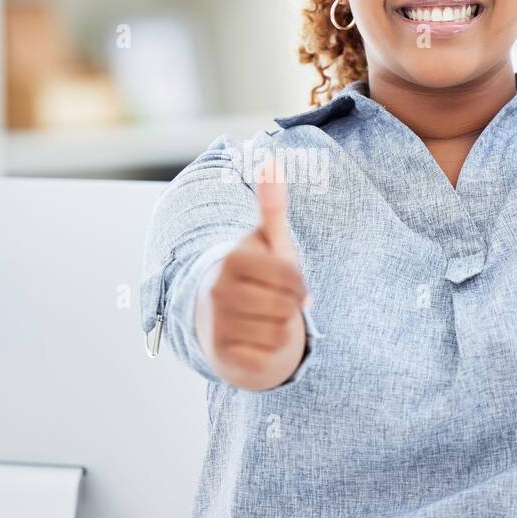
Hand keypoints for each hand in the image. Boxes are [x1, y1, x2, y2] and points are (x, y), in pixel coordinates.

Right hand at [201, 159, 309, 388]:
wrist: (222, 319)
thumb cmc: (255, 275)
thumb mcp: (266, 241)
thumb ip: (271, 205)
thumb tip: (270, 158)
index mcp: (233, 259)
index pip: (291, 276)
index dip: (299, 283)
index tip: (290, 283)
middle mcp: (218, 290)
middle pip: (286, 306)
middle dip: (290, 307)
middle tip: (275, 304)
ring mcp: (217, 324)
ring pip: (279, 333)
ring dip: (281, 330)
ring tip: (265, 321)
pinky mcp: (221, 354)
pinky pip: (268, 358)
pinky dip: (270, 353)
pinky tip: (256, 341)